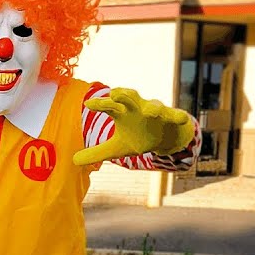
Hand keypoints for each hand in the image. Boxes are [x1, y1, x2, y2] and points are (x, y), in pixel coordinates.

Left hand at [72, 88, 193, 165]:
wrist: (164, 138)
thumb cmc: (139, 137)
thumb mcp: (118, 148)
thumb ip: (97, 152)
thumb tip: (73, 161)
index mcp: (124, 113)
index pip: (110, 106)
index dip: (100, 104)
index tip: (89, 104)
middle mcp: (139, 108)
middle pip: (130, 98)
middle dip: (124, 95)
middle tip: (115, 93)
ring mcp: (156, 112)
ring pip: (154, 105)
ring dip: (153, 107)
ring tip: (151, 111)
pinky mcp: (171, 118)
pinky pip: (175, 116)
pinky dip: (178, 117)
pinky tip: (181, 118)